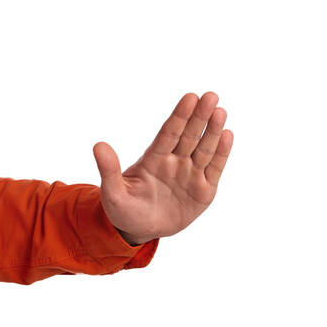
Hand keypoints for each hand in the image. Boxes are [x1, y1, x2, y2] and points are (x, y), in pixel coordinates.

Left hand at [92, 92, 232, 244]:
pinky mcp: (203, 191)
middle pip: (188, 135)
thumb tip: (98, 145)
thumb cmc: (124, 209)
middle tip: (210, 95)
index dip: (179, 116)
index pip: (168, 133)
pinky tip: (227, 134)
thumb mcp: (113, 193)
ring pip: (203, 149)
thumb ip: (109, 170)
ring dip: (212, 131)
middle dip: (199, 116)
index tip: (190, 97)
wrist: (140, 231)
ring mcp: (190, 175)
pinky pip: (214, 169)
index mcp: (153, 159)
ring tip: (220, 111)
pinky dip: (221, 153)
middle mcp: (174, 162)